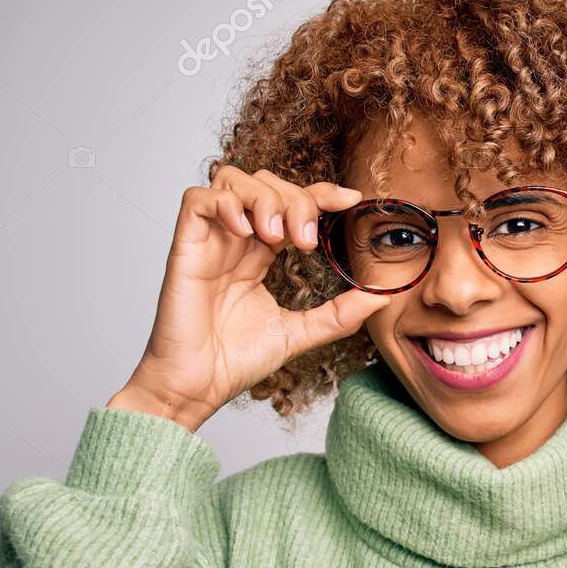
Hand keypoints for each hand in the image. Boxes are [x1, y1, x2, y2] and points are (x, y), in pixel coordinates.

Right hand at [107, 166, 388, 430]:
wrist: (197, 387)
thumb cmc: (235, 361)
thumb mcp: (300, 333)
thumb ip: (339, 314)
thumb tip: (381, 296)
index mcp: (259, 255)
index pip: (290, 204)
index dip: (320, 192)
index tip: (352, 200)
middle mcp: (235, 241)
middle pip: (265, 182)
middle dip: (295, 198)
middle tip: (307, 240)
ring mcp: (209, 241)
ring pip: (231, 180)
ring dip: (263, 197)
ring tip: (276, 235)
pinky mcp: (184, 247)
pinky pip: (197, 200)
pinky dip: (226, 204)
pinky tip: (247, 234)